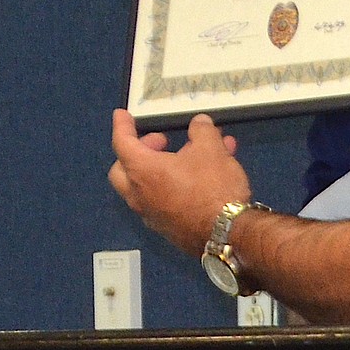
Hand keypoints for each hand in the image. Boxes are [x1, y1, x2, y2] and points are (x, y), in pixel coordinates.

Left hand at [109, 110, 249, 253]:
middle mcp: (140, 196)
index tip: (121, 115)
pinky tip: (201, 180)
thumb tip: (199, 123)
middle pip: (123, 170)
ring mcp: (153, 216)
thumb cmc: (213, 187)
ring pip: (146, 187)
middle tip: (160, 143)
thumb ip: (202, 131)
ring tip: (191, 156)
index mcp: (143, 171)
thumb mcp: (211, 149)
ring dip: (161, 169)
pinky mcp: (169, 229)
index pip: (122, 143)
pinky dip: (175, 186)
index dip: (122, 126)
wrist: (228, 234)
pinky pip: (165, 201)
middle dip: (138, 152)